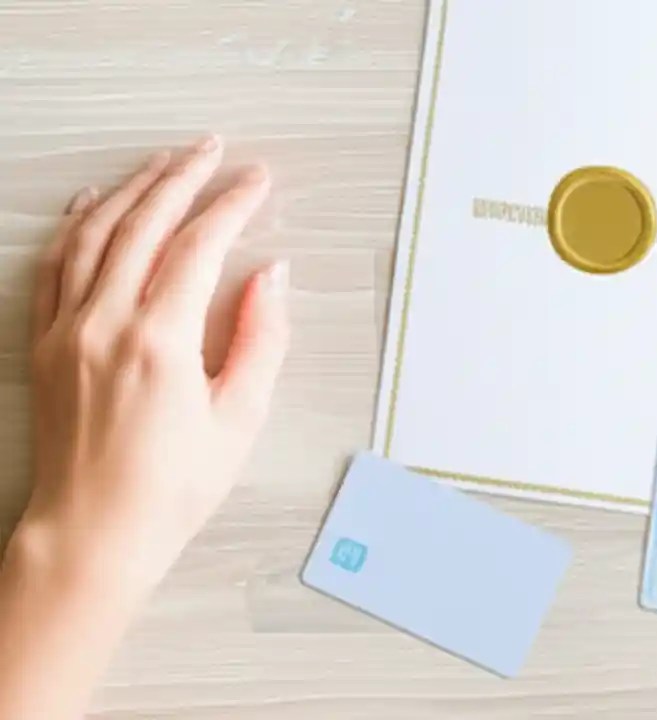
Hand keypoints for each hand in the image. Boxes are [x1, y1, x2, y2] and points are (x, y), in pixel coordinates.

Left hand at [17, 135, 288, 595]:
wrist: (91, 533)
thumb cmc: (169, 488)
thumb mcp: (239, 420)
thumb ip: (261, 340)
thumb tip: (272, 277)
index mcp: (160, 341)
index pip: (200, 247)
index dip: (232, 205)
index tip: (257, 181)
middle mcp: (105, 322)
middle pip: (144, 223)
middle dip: (182, 177)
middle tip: (213, 150)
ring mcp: (67, 329)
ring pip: (95, 233)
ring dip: (132, 189)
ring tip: (164, 163)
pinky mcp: (44, 343)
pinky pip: (54, 265)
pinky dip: (76, 225)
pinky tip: (93, 203)